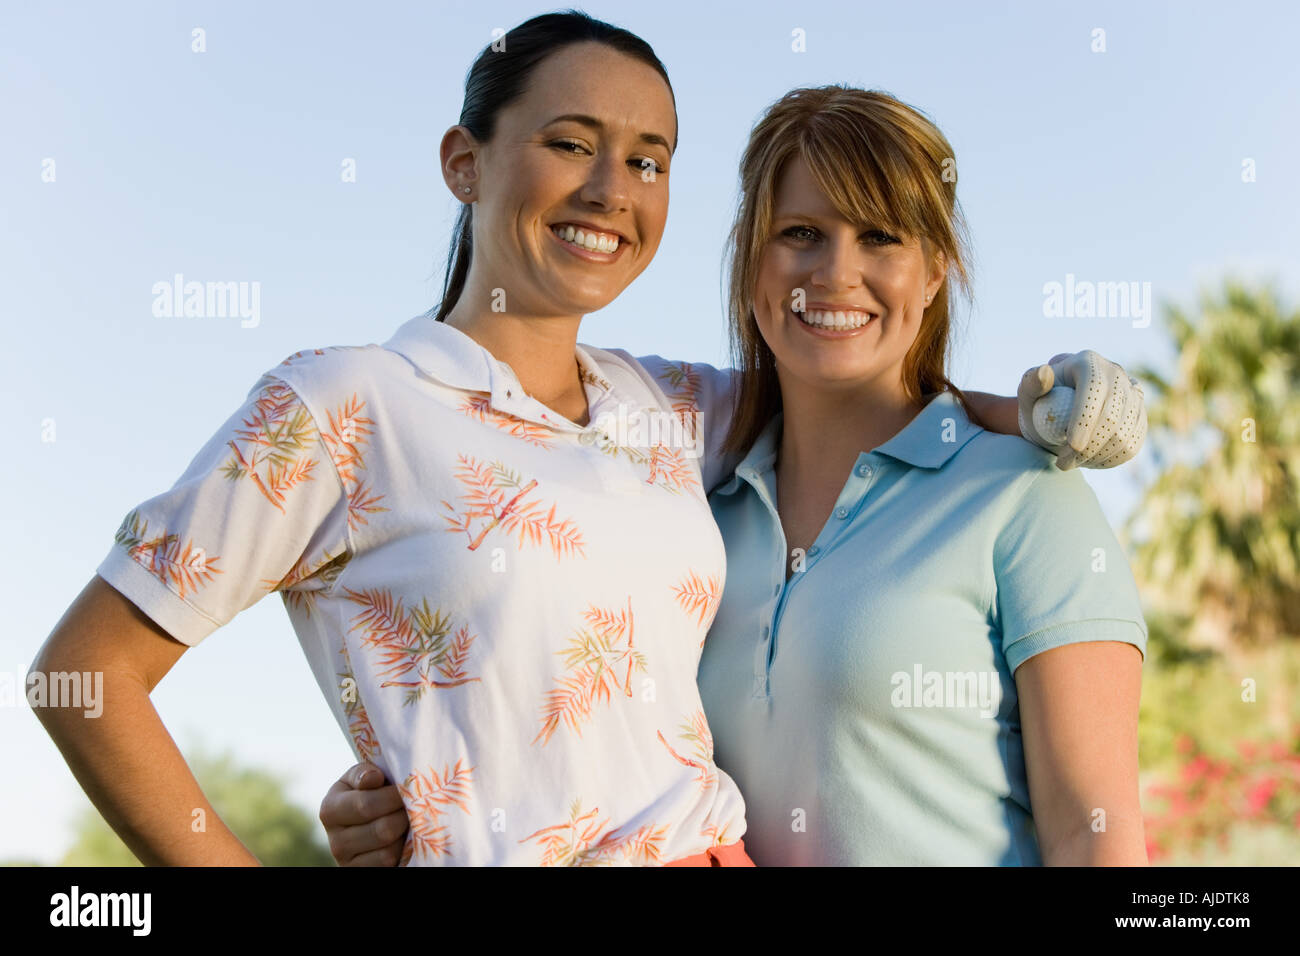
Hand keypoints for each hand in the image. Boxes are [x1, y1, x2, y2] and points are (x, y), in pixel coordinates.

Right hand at [319, 761, 407, 865]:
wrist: (368, 822)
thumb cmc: (370, 792)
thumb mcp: (364, 778)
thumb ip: (365, 774)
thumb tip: (372, 778)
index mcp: (330, 809)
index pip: (366, 805)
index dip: (393, 797)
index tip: (406, 788)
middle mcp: (335, 840)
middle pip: (382, 830)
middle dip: (403, 815)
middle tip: (412, 806)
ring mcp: (346, 862)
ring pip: (388, 851)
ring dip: (404, 834)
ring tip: (406, 821)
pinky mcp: (359, 872)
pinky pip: (389, 864)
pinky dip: (401, 851)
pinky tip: (401, 839)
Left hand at [1017, 350, 1146, 469]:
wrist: (1057, 414)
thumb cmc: (1039, 403)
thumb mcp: (1028, 395)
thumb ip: (1030, 384)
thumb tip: (1043, 373)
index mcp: (1088, 362)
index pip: (1095, 388)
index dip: (1086, 418)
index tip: (1071, 446)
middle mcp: (1115, 373)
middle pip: (1113, 414)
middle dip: (1089, 445)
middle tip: (1064, 463)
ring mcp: (1132, 394)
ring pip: (1125, 433)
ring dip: (1098, 456)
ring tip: (1071, 463)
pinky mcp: (1139, 415)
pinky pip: (1133, 444)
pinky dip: (1111, 460)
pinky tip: (1089, 463)